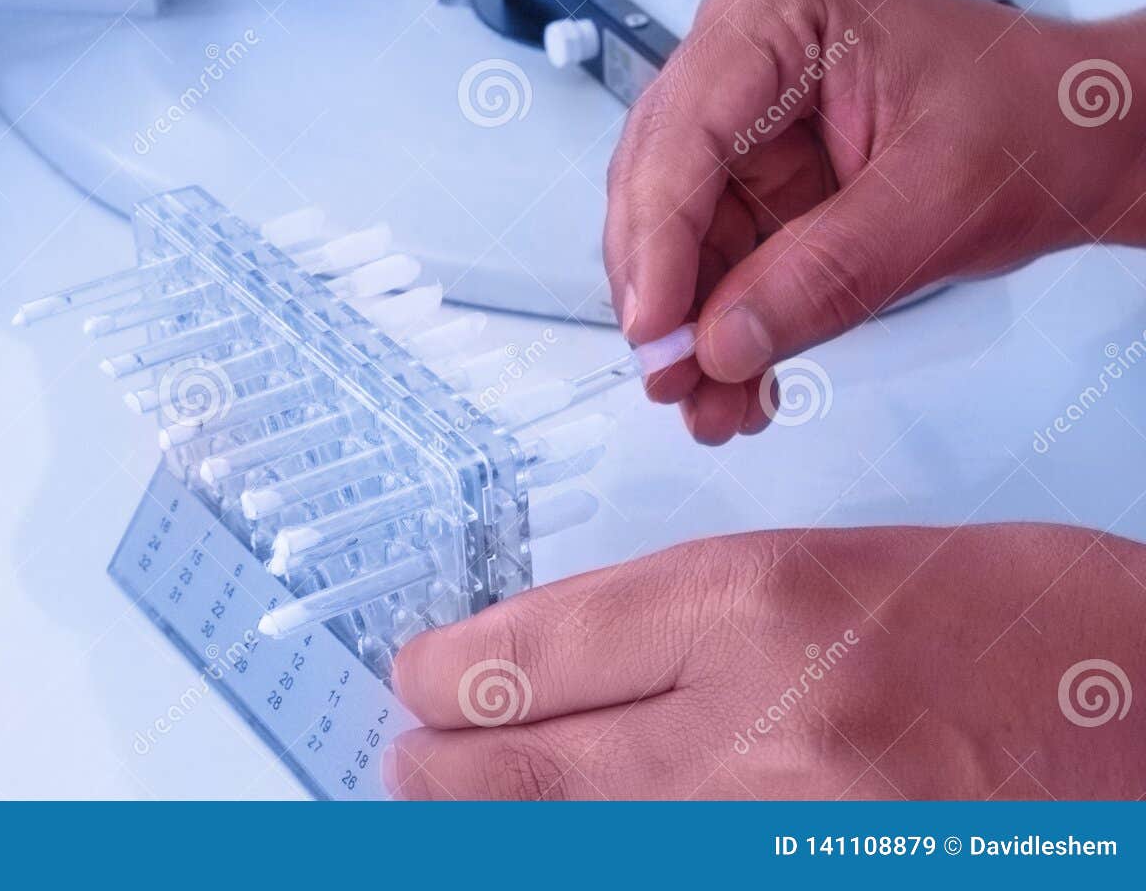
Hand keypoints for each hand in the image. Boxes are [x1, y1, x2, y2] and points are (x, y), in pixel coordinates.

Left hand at [386, 523, 1145, 798]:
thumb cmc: (1017, 622)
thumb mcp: (828, 566)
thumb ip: (685, 619)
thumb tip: (563, 662)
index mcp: (752, 601)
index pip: (532, 647)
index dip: (449, 670)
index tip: (420, 675)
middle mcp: (756, 727)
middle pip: (525, 767)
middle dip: (440, 767)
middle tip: (407, 758)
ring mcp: (787, 836)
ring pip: (576, 844)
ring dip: (500, 831)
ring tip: (456, 810)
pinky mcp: (816, 883)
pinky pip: (658, 873)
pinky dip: (597, 856)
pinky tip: (572, 841)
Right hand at [605, 0, 1145, 442]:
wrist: (1090, 140)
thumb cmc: (1041, 117)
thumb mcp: (942, 197)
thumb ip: (826, 273)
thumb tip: (725, 340)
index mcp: (780, 5)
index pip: (685, 129)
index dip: (658, 237)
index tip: (656, 327)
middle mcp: (745, 50)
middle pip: (660, 180)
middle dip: (666, 290)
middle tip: (674, 376)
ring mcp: (747, 114)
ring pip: (677, 231)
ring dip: (691, 322)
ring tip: (711, 399)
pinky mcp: (759, 173)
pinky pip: (716, 254)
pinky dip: (723, 320)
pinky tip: (734, 376)